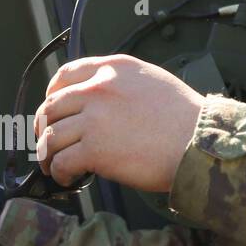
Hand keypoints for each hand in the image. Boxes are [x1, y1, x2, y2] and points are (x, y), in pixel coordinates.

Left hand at [33, 55, 204, 192]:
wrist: (200, 142)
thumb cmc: (186, 119)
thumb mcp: (152, 81)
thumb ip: (122, 84)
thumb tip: (102, 101)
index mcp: (114, 68)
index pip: (65, 74)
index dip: (52, 95)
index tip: (53, 110)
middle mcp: (99, 89)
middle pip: (52, 107)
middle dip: (44, 127)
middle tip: (48, 142)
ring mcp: (95, 118)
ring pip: (51, 135)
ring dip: (48, 154)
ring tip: (54, 165)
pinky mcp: (95, 149)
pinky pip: (62, 161)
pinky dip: (59, 172)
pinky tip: (68, 178)